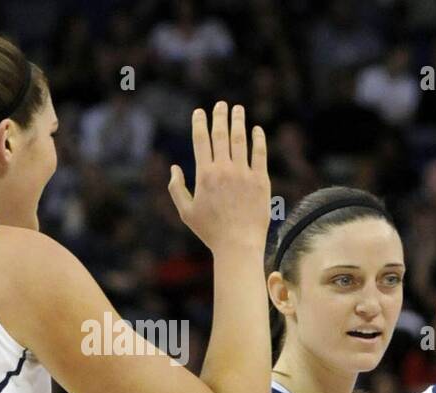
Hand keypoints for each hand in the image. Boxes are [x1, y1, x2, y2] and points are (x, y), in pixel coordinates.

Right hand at [167, 102, 269, 253]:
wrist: (238, 245)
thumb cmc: (211, 231)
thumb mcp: (186, 211)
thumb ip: (176, 188)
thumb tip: (174, 168)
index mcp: (204, 174)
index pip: (201, 139)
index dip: (200, 122)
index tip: (200, 111)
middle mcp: (223, 170)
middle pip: (221, 134)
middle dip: (220, 116)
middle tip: (221, 105)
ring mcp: (243, 174)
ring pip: (240, 140)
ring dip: (238, 121)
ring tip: (238, 110)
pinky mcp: (261, 181)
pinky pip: (260, 154)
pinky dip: (258, 139)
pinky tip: (257, 129)